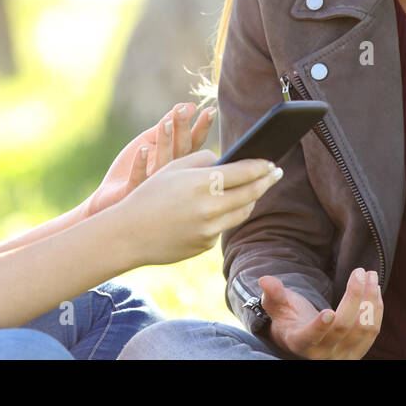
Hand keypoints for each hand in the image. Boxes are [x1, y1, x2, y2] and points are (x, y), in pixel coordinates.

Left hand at [84, 102, 214, 217]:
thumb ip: (168, 124)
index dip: (201, 128)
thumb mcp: (149, 141)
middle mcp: (170, 175)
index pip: (193, 143)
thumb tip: (188, 104)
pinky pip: (138, 178)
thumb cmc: (132, 168)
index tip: (209, 110)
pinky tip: (142, 150)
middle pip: (181, 151)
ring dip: (165, 144)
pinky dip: (140, 165)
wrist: (109, 198)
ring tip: (165, 123)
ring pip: (163, 164)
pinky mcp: (133, 192)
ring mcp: (152, 184)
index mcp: (176, 162)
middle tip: (181, 110)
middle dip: (182, 129)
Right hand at [112, 150, 282, 266]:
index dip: (262, 166)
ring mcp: (210, 229)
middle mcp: (210, 207)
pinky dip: (223, 216)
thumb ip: (204, 160)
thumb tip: (229, 161)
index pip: (245, 173)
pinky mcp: (206, 244)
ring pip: (242, 212)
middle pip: (251, 194)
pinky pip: (222, 227)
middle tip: (276, 173)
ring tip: (255, 189)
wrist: (129, 234)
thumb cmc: (149, 194)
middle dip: (266, 182)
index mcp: (203, 182)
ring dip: (251, 200)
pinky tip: (217, 209)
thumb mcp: (174, 168)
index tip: (272, 162)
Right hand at [260, 268, 382, 359]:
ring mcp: (342, 355)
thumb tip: (265, 280)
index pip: (310, 337)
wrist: (304, 336)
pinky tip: (375, 290)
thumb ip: (273, 293)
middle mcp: (322, 354)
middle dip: (354, 297)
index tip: (328, 311)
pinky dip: (376, 309)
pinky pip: (372, 332)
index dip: (319, 326)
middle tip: (359, 271)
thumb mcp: (277, 305)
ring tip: (371, 275)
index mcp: (299, 342)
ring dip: (370, 301)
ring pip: (363, 329)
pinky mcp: (358, 351)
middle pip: (343, 327)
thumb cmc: (288, 317)